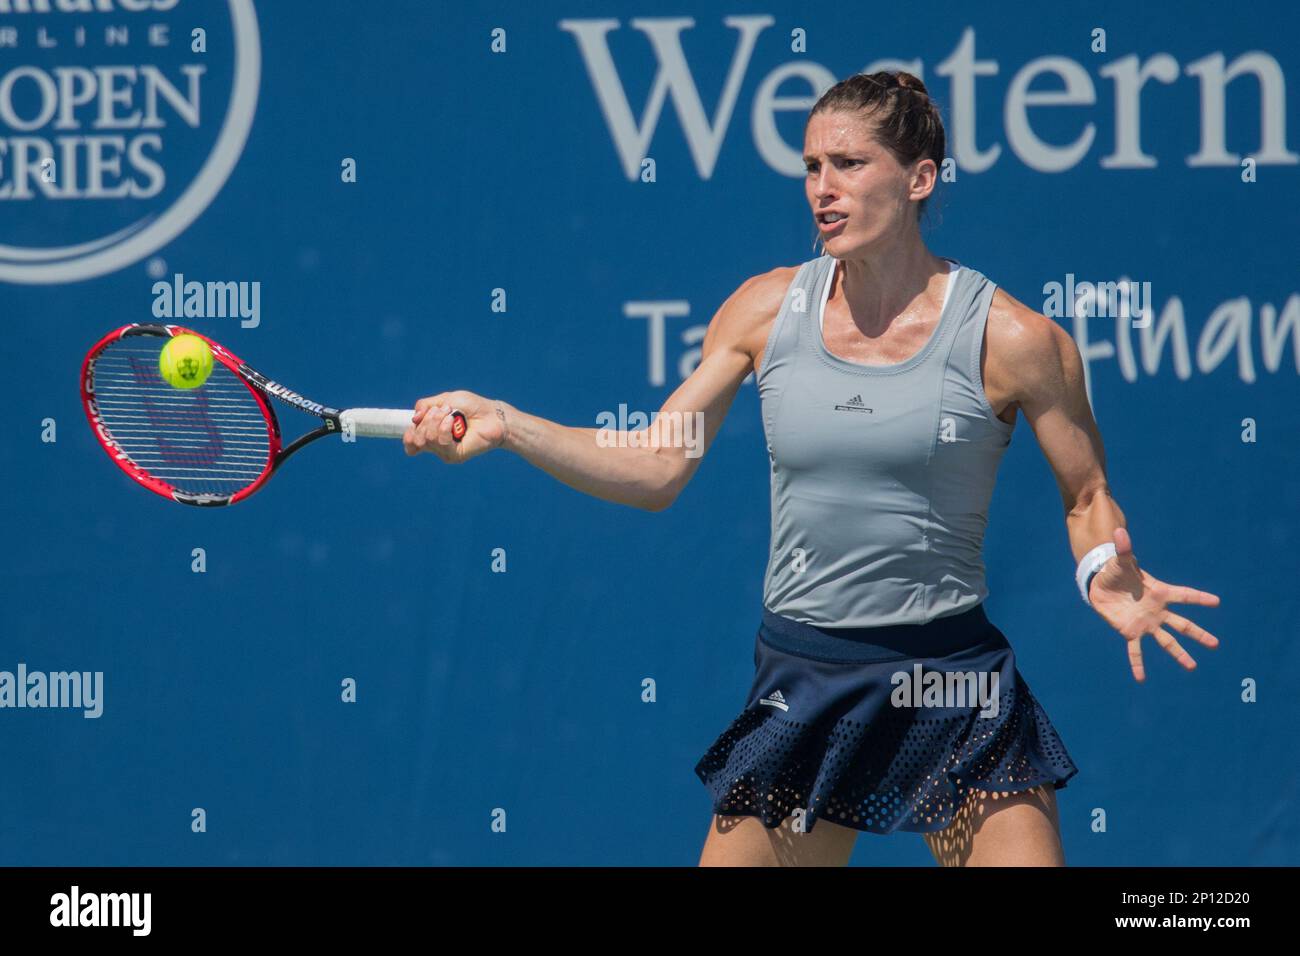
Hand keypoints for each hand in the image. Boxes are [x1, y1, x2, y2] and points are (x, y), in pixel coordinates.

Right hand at [402, 390, 506, 462]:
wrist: (492, 415)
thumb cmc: (472, 406)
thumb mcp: (445, 399)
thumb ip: (425, 406)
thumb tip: (414, 419)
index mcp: (431, 432)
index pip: (410, 443)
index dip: (409, 433)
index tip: (418, 420)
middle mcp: (436, 444)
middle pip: (415, 439)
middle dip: (426, 420)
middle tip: (442, 411)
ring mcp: (444, 451)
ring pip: (425, 439)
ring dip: (435, 421)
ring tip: (450, 414)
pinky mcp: (454, 455)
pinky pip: (440, 442)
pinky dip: (444, 428)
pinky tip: (453, 421)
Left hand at [1087, 527, 1220, 681]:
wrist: (1101, 585)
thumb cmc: (1115, 571)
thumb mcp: (1120, 561)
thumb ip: (1123, 549)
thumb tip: (1118, 530)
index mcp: (1159, 592)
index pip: (1183, 595)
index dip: (1199, 598)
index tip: (1216, 602)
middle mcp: (1157, 611)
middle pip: (1182, 624)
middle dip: (1198, 634)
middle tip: (1215, 644)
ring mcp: (1146, 623)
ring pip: (1166, 641)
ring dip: (1179, 654)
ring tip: (1192, 667)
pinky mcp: (1130, 632)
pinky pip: (1135, 651)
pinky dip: (1137, 664)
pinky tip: (1141, 679)